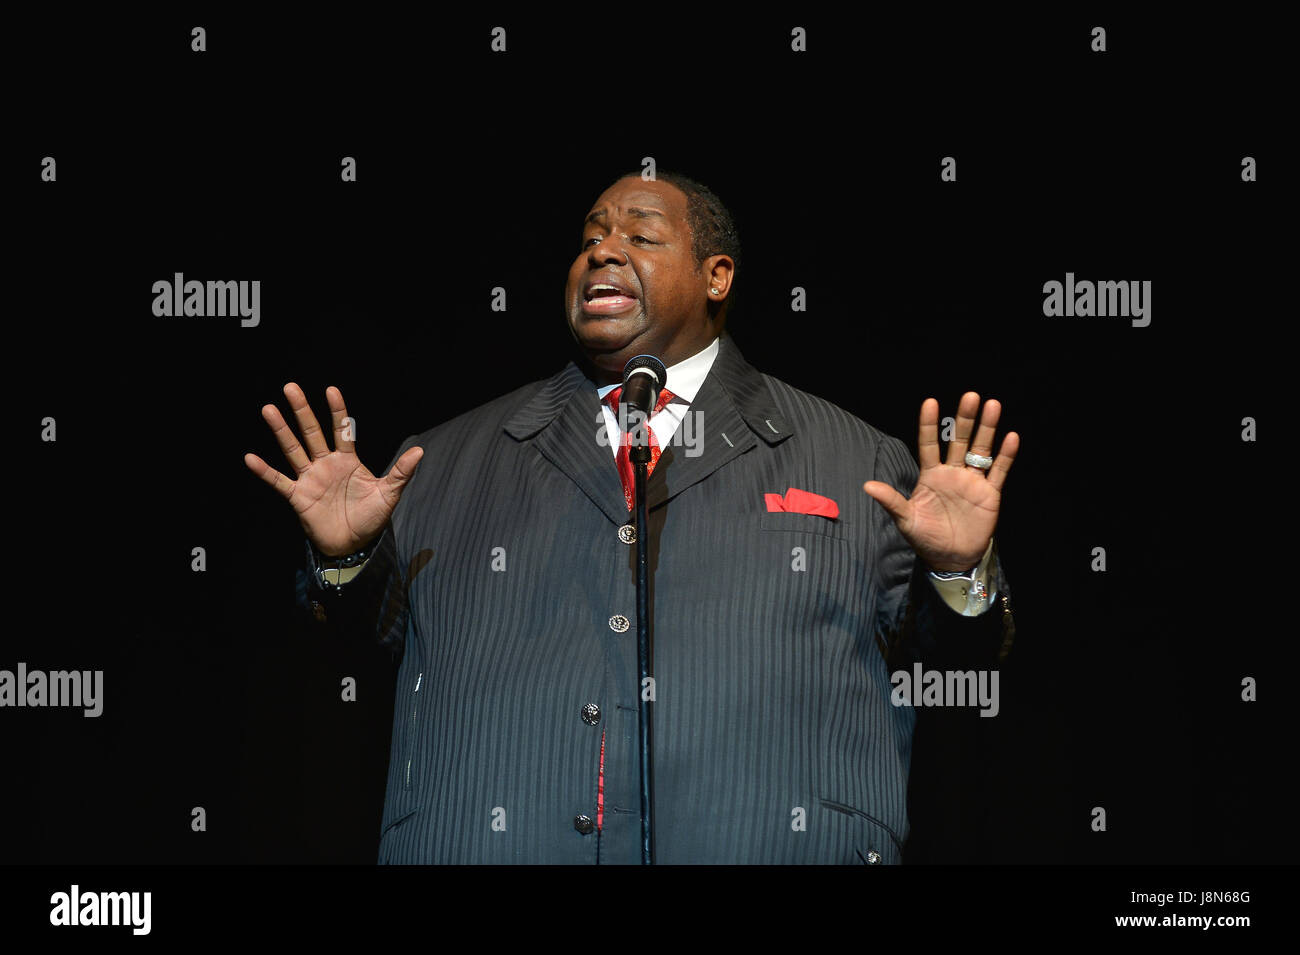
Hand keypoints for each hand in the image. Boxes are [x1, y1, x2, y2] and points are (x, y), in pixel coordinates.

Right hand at [244, 383, 423, 556]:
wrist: (353, 545)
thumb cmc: (371, 518)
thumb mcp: (388, 494)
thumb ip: (401, 472)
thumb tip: (420, 450)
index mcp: (348, 460)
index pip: (342, 430)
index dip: (337, 411)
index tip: (330, 389)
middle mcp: (326, 464)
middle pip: (312, 432)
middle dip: (302, 410)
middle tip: (290, 387)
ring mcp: (310, 479)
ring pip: (293, 449)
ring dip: (281, 431)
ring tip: (268, 410)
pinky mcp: (298, 497)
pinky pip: (279, 481)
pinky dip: (265, 471)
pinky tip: (250, 458)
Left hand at [863, 392, 1017, 571]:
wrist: (951, 559)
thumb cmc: (925, 538)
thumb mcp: (906, 520)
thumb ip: (891, 501)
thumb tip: (867, 486)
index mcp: (930, 475)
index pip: (929, 444)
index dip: (930, 424)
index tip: (930, 402)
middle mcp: (952, 473)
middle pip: (959, 440)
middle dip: (964, 419)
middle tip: (971, 396)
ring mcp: (972, 481)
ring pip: (981, 450)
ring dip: (987, 429)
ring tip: (992, 406)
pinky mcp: (990, 494)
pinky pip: (999, 471)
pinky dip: (1006, 455)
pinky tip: (1011, 437)